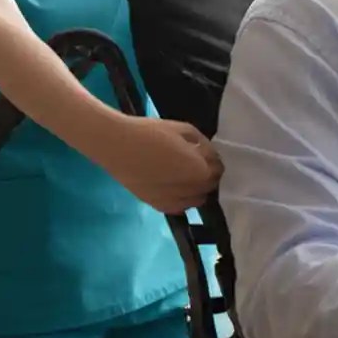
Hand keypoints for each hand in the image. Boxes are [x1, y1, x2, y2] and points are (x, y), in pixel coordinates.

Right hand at [87, 114, 221, 213]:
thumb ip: (203, 144)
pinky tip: (176, 187)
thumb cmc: (151, 133)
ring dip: (197, 188)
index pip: (218, 170)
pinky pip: (180, 207)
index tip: (207, 154)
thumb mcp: (184, 129)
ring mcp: (174, 202)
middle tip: (197, 163)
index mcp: (200, 171)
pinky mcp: (159, 206)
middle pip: (209, 186)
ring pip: (197, 200)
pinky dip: (183, 199)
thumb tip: (209, 153)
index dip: (214, 161)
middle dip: (207, 175)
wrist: (119, 146)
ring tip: (185, 175)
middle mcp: (191, 191)